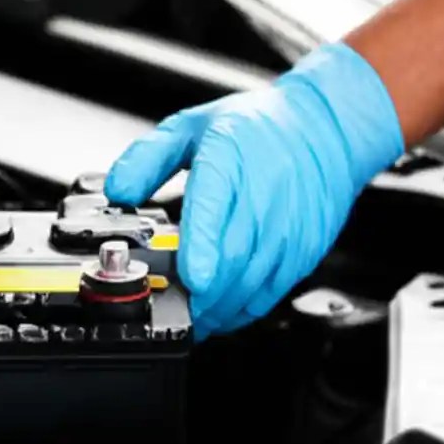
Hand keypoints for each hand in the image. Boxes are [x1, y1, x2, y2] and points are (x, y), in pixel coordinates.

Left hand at [104, 43, 403, 339]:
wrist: (325, 128)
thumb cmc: (258, 129)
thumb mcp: (191, 127)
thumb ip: (148, 158)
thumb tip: (118, 189)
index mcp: (229, 157)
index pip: (216, 206)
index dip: (204, 247)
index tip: (192, 276)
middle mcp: (264, 193)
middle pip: (234, 256)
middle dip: (201, 293)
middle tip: (172, 309)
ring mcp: (289, 225)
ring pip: (254, 280)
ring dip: (220, 307)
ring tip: (192, 317)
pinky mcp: (304, 248)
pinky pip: (273, 290)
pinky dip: (244, 309)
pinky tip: (222, 311)